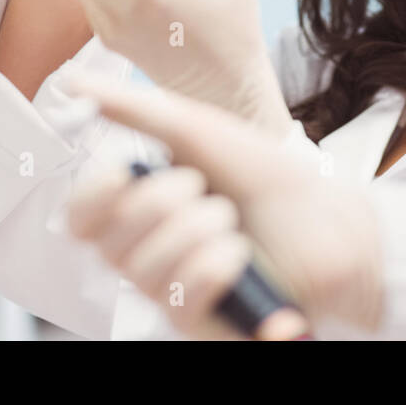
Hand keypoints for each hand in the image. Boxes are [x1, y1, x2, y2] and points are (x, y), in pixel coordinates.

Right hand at [65, 73, 385, 336]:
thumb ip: (137, 111)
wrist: (330, 221)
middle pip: (109, 241)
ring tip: (231, 222)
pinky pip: (178, 299)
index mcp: (142, 208)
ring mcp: (172, 290)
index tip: (122, 172)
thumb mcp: (199, 132)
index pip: (80, 217)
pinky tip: (238, 257)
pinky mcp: (199, 321)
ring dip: (196, 232)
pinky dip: (212, 267)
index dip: (90, 196)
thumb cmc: (267, 180)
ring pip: (143, 269)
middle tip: (205, 189)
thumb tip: (76, 83)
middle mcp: (148, 252)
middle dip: (161, 203)